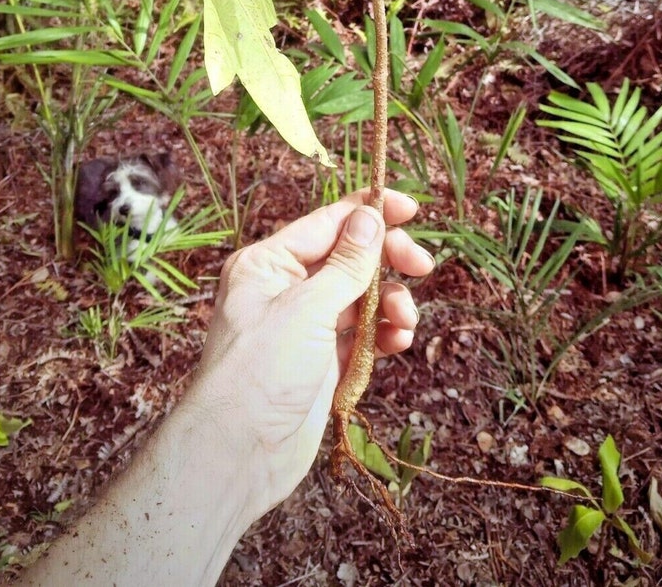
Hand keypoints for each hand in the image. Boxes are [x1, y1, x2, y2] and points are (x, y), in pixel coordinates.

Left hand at [184, 189, 432, 520]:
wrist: (239, 453)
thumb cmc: (261, 371)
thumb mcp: (307, 307)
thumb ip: (346, 263)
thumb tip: (371, 217)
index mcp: (269, 263)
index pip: (327, 223)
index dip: (370, 212)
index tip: (411, 207)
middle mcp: (286, 288)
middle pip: (349, 258)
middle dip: (387, 260)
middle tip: (422, 266)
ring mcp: (305, 326)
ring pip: (361, 297)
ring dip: (390, 302)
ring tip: (404, 321)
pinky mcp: (322, 361)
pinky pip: (363, 334)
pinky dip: (384, 333)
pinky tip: (398, 342)